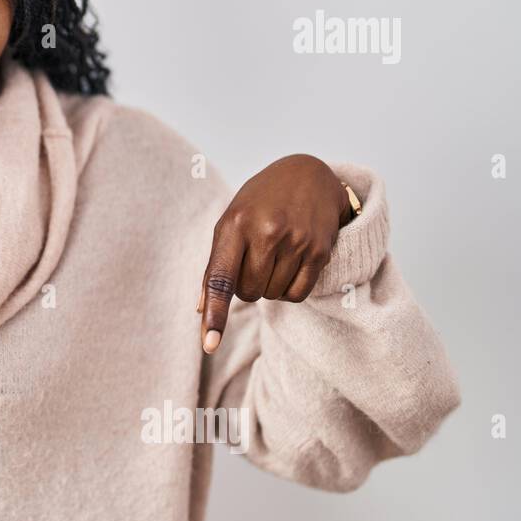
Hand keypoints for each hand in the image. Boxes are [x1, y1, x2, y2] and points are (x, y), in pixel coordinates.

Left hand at [197, 154, 349, 353]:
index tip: (209, 345)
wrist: (308, 175)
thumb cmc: (259, 203)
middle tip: (254, 257)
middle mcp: (266, 232)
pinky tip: (290, 264)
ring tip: (275, 254)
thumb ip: (215, 266)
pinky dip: (289, 289)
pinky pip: (297, 295)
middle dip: (247, 285)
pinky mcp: (320, 252)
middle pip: (248, 294)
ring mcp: (296, 242)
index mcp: (235, 223)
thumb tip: (200, 309)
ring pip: (272, 296)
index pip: (220, 278)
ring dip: (269, 286)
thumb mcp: (230, 221)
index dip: (214, 313)